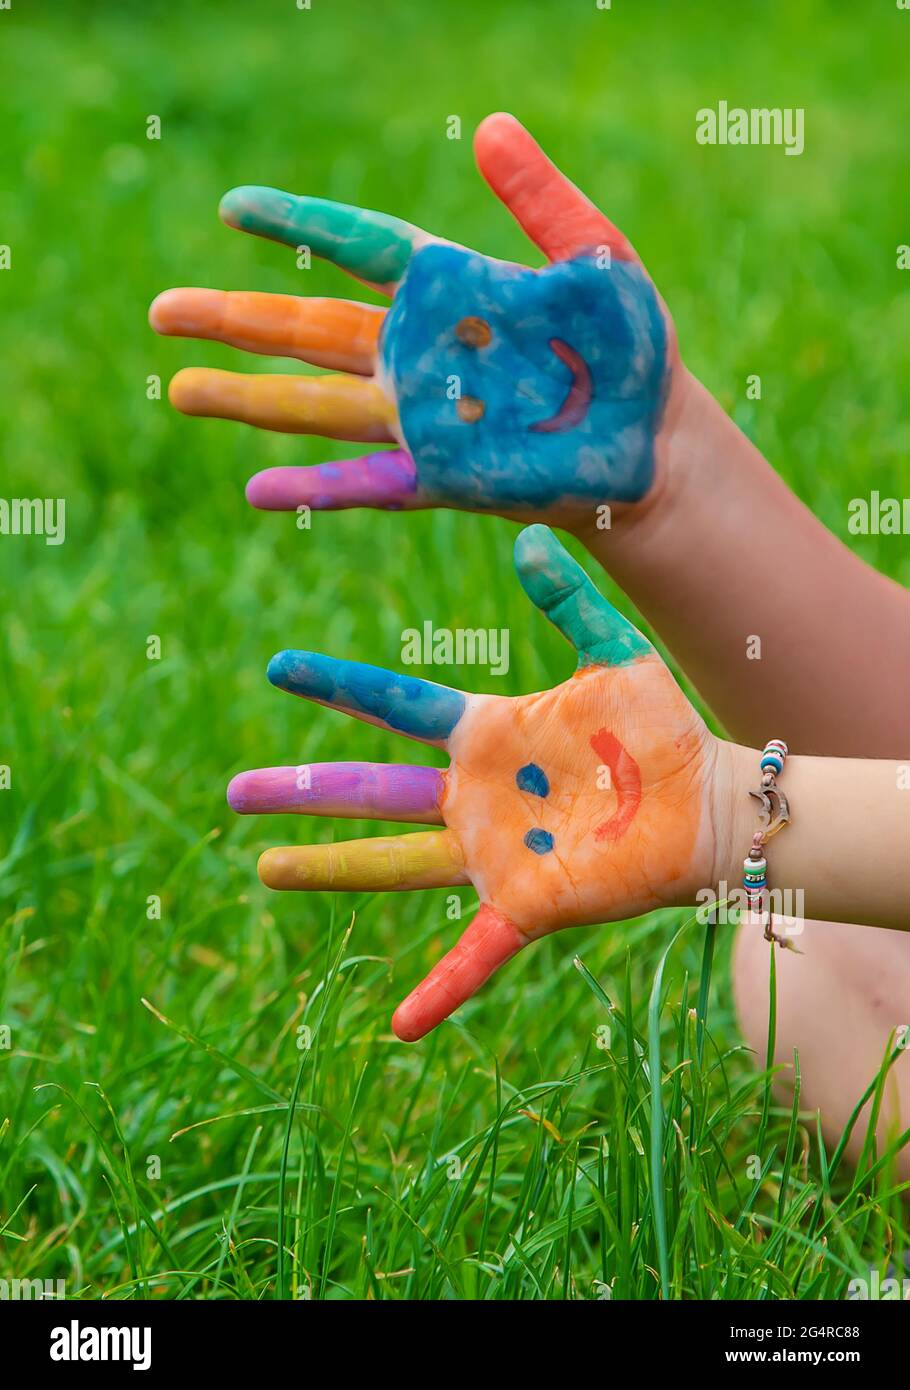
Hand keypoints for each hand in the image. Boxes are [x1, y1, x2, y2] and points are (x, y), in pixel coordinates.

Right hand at [150, 114, 682, 526]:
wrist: (656, 444)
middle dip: (236, 318)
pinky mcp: (441, 475)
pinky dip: (314, 487)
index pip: (360, 246)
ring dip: (248, 399)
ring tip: (181, 390)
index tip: (233, 207)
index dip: (298, 223)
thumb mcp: (596, 259)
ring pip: (318, 404)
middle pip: (311, 328)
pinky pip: (366, 482)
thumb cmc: (632, 349)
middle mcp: (421, 352)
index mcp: (452, 289)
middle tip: (163, 311)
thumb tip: (490, 128)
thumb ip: (541, 201)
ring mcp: (424, 418)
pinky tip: (257, 489)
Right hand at [227, 527, 717, 1039]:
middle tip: (235, 792)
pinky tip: (398, 1026)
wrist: (708, 805)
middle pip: (370, 788)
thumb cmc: (662, 732)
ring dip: (330, 869)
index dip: (336, 686)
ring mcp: (493, 854)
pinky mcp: (526, 905)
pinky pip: (474, 955)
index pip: (394, 706)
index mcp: (487, 734)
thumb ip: (569, 601)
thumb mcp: (613, 655)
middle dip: (303, 789)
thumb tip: (526, 537)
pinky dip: (439, 991)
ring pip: (393, 863)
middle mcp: (474, 796)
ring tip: (264, 869)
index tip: (278, 668)